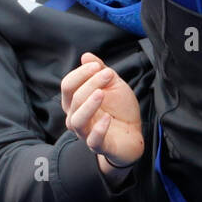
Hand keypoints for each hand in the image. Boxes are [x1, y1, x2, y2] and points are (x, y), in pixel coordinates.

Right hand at [60, 52, 144, 176]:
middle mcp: (76, 117)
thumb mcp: (112, 85)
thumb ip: (99, 71)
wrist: (133, 132)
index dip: (80, 73)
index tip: (97, 66)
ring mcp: (86, 133)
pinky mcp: (99, 146)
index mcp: (75, 101)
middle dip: (90, 83)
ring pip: (77, 121)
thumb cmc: (119, 108)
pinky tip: (108, 118)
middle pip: (73, 99)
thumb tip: (86, 56)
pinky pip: (93, 140)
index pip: (68, 85)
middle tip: (107, 74)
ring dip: (88, 105)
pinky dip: (99, 129)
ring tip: (102, 93)